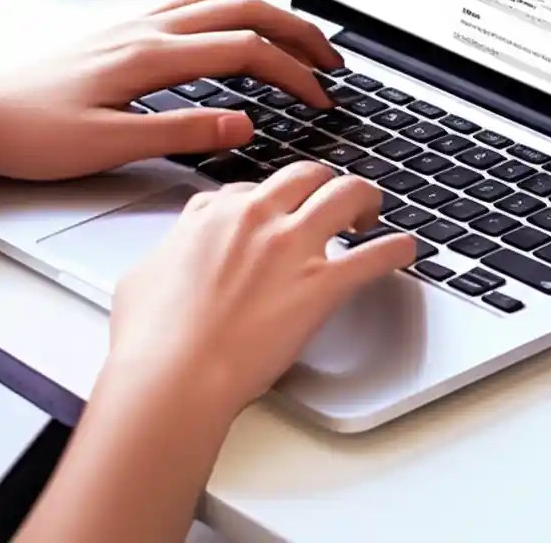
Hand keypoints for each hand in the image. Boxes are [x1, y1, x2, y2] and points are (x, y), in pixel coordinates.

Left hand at [0, 0, 341, 180]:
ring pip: (222, 0)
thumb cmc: (32, 133)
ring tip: (300, 44)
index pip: (246, 50)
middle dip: (299, 33)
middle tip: (333, 61)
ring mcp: (137, 26)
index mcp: (151, 56)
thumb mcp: (109, 145)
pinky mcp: (126, 33)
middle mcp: (147, 31)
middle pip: (245, 11)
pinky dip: (234, 13)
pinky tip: (239, 31)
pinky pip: (194, 5)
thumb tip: (245, 123)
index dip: (294, 73)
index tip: (321, 99)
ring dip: (270, 17)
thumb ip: (182, 132)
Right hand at [107, 161, 415, 415]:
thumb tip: (177, 251)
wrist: (175, 376)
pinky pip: (376, 254)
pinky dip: (398, 249)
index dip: (272, 203)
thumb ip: (172, 251)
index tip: (279, 217)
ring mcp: (294, 248)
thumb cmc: (153, 340)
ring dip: (367, 200)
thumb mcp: (144, 275)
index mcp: (214, 215)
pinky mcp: (323, 284)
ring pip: (348, 193)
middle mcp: (258, 220)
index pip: (253, 189)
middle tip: (334, 206)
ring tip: (371, 217)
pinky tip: (406, 251)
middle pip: (307, 175)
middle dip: (325, 185)